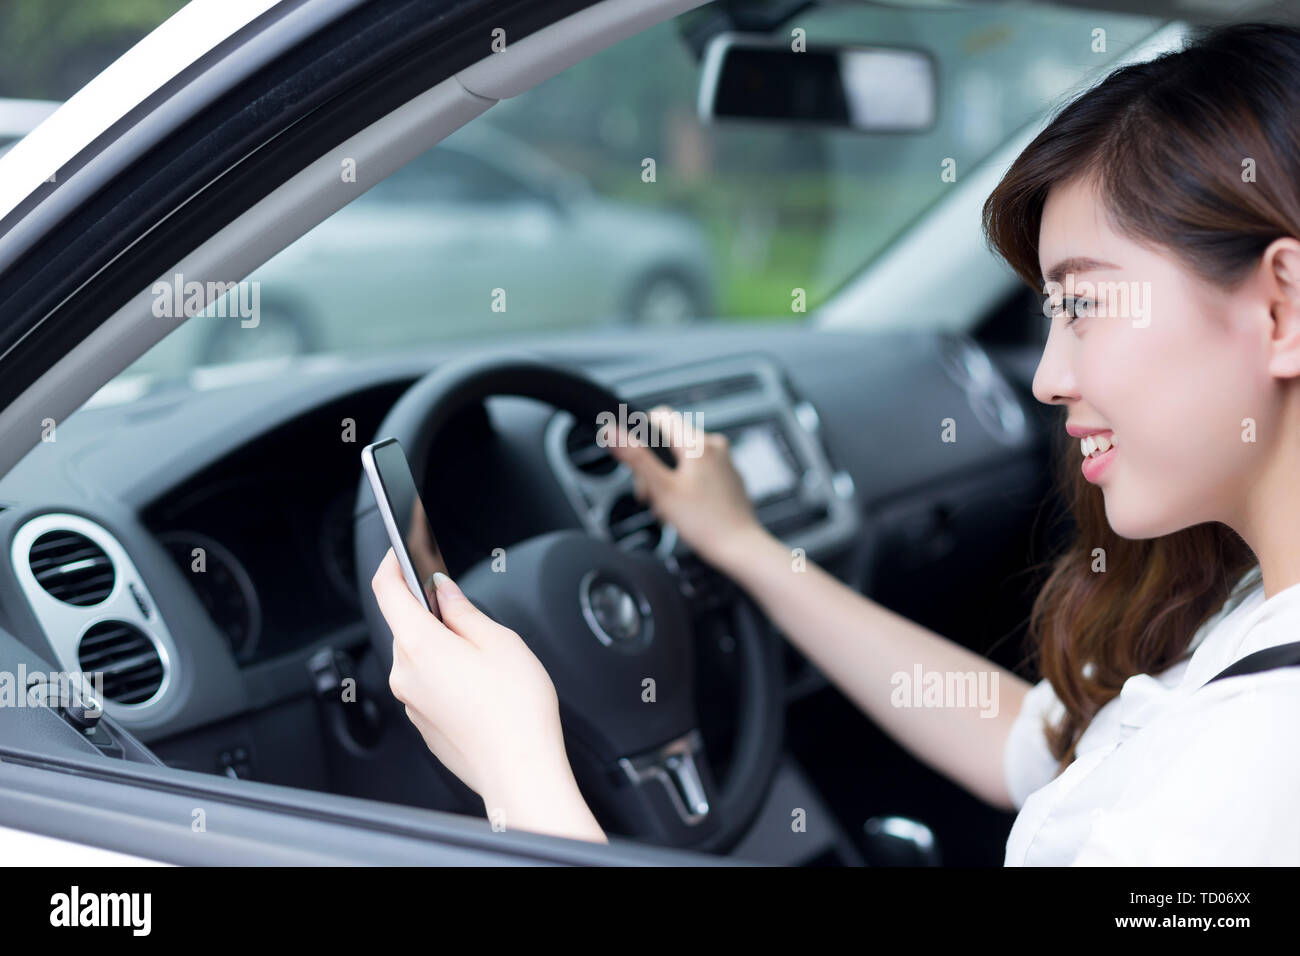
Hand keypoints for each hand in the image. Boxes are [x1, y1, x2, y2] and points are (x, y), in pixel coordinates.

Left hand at [370, 549, 605, 842]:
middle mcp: (405, 674)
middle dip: (433, 614)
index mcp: (420, 645)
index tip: (400, 551)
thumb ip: (464, 610)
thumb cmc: (515, 711)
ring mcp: (411, 702)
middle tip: (471, 615)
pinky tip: (481, 686)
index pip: (388, 591)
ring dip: (442, 647)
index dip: (393, 564)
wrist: (520, 770)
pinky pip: (428, 684)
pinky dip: (446, 675)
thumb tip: (444, 591)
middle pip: (407, 626)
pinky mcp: (423, 723)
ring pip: (419, 657)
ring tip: (487, 660)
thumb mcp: (499, 641)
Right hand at [603, 405, 764, 569]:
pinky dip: (685, 484)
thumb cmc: (706, 523)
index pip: (661, 416)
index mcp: (698, 443)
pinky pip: (699, 470)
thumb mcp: (663, 490)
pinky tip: (684, 507)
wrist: (740, 547)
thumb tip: (612, 431)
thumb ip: (636, 458)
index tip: (638, 461)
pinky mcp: (728, 476)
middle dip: (654, 465)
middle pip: (670, 440)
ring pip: (683, 457)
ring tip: (667, 506)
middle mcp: (715, 446)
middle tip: (651, 495)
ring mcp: (724, 461)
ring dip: (668, 478)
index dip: (642, 434)